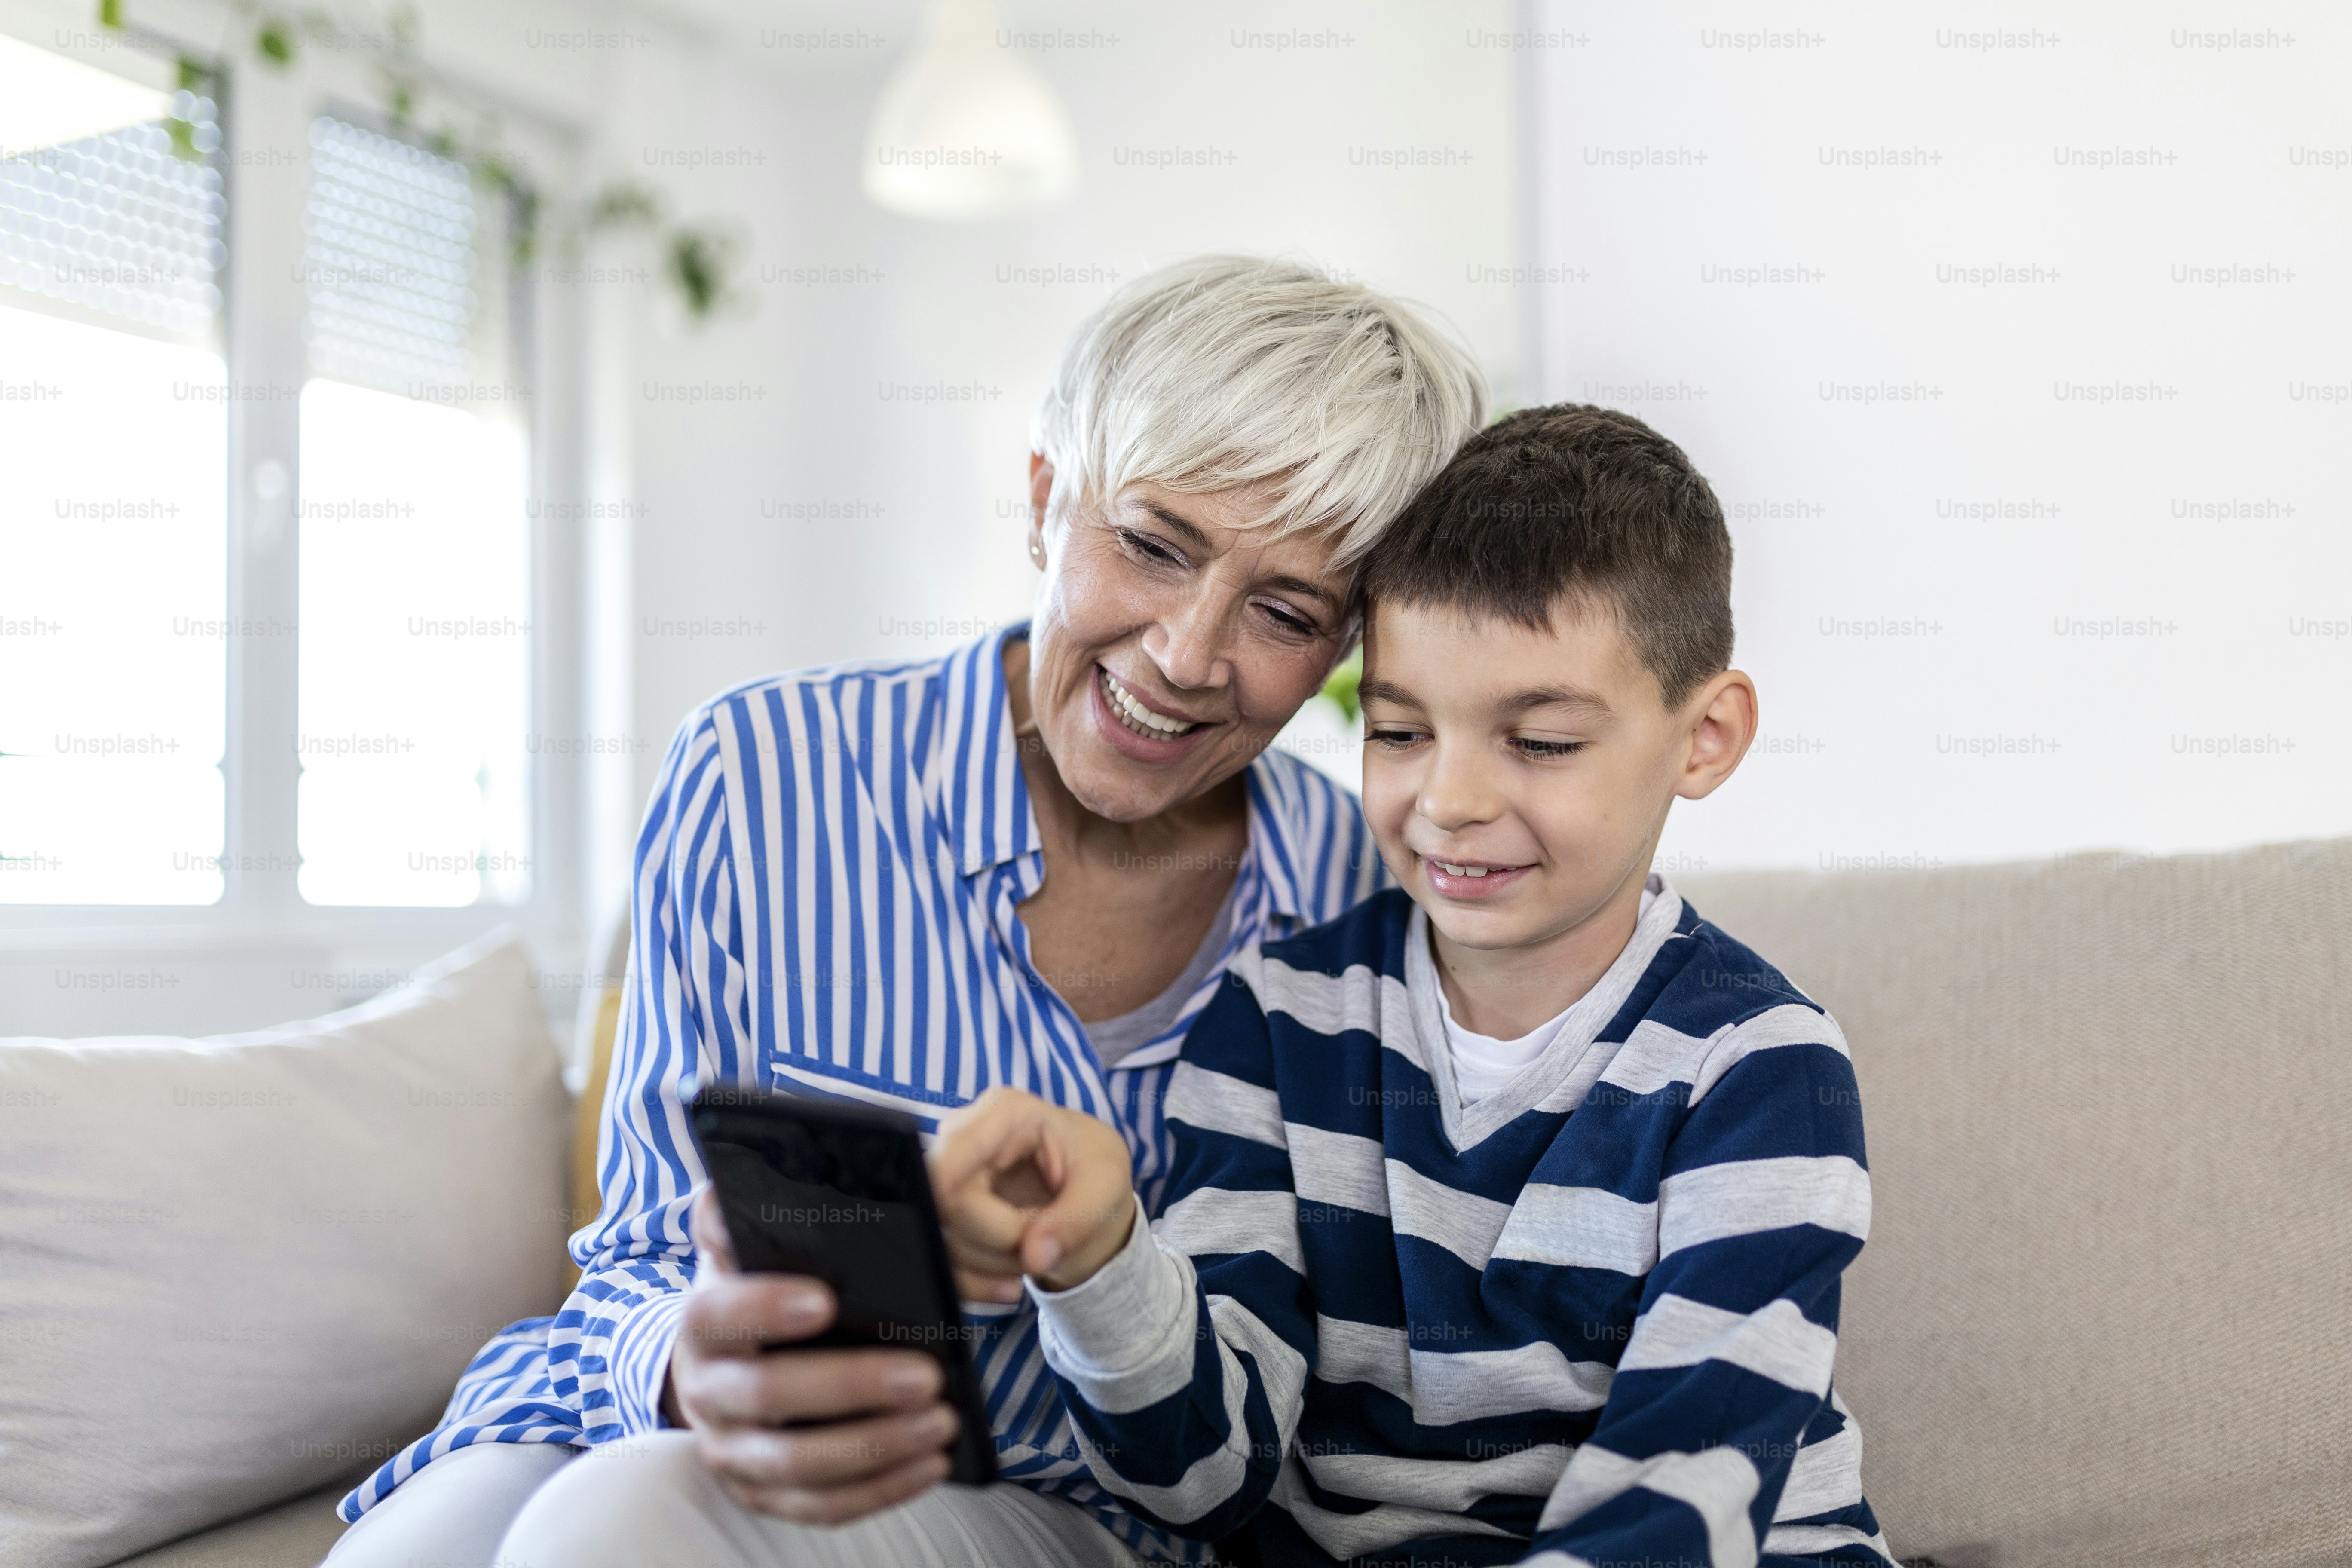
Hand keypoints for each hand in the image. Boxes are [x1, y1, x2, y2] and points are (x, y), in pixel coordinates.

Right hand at [661, 1185, 958, 1523]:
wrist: (723, 1359)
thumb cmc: (761, 1286)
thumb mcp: (751, 1243)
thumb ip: (756, 1205)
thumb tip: (769, 1161)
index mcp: (702, 1320)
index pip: (719, 1312)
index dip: (764, 1306)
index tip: (826, 1298)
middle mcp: (705, 1391)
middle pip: (766, 1396)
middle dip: (848, 1387)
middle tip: (926, 1374)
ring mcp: (729, 1449)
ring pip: (794, 1464)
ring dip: (874, 1445)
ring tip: (943, 1421)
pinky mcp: (760, 1494)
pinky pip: (816, 1507)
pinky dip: (877, 1490)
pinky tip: (930, 1464)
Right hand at [929, 1086, 1138, 1300]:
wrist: (1086, 1188)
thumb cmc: (1093, 1168)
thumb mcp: (1107, 1183)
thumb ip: (1077, 1216)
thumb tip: (1035, 1256)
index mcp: (1003, 1113)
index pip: (951, 1163)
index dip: (971, 1209)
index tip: (1020, 1237)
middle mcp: (963, 1138)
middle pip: (950, 1207)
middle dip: (1003, 1240)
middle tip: (1047, 1243)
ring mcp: (948, 1177)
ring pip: (948, 1239)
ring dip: (997, 1263)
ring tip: (1040, 1251)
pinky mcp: (945, 1214)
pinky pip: (942, 1261)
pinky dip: (976, 1283)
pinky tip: (1009, 1284)